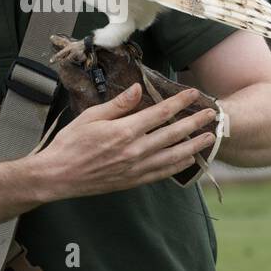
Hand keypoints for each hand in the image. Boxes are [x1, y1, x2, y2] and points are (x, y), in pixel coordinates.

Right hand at [34, 83, 215, 201]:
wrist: (58, 176)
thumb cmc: (70, 144)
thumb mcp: (90, 116)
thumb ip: (118, 104)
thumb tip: (137, 89)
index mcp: (124, 131)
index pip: (159, 113)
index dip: (179, 102)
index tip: (193, 94)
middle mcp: (135, 151)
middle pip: (172, 134)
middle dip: (194, 123)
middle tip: (212, 115)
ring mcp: (136, 168)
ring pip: (173, 156)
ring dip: (194, 146)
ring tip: (209, 137)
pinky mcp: (134, 181)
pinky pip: (162, 173)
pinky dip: (179, 166)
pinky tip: (190, 160)